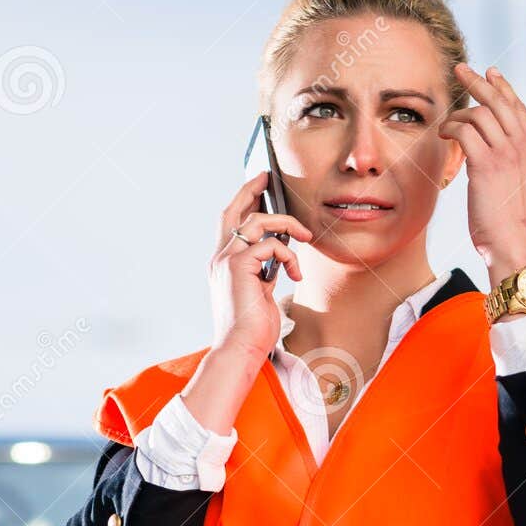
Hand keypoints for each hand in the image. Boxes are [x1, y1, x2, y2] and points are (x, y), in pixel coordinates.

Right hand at [209, 170, 311, 358]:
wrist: (241, 349)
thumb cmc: (253, 329)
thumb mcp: (260, 292)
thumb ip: (263, 270)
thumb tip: (279, 253)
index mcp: (223, 264)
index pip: (231, 224)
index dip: (244, 202)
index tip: (260, 188)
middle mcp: (220, 259)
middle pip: (233, 210)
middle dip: (251, 189)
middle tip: (267, 176)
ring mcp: (226, 261)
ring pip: (257, 221)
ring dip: (286, 224)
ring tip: (305, 237)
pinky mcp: (238, 267)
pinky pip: (270, 244)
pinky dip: (288, 255)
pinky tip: (295, 273)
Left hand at [439, 63, 525, 286]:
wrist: (516, 247)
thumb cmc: (513, 228)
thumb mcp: (520, 190)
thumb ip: (512, 168)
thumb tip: (492, 160)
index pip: (519, 109)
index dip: (503, 88)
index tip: (490, 74)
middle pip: (500, 101)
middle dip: (479, 82)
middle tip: (461, 69)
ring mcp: (508, 153)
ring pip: (481, 113)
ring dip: (459, 114)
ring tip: (446, 125)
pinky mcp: (487, 164)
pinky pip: (465, 130)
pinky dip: (451, 127)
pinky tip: (443, 134)